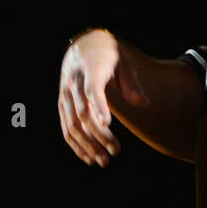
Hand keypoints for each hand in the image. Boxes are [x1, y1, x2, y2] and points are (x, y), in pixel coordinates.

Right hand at [58, 30, 148, 166]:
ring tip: (103, 161)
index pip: (92, 89)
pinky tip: (89, 158)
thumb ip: (132, 83)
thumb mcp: (124, 62)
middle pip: (83, 113)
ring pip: (72, 124)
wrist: (83, 46)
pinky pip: (66, 127)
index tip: (108, 124)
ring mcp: (65, 94)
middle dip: (99, 134)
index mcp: (90, 69)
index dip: (99, 106)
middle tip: (116, 151)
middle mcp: (74, 82)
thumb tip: (144, 104)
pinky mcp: (62, 104)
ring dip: (87, 145)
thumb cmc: (109, 56)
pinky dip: (76, 144)